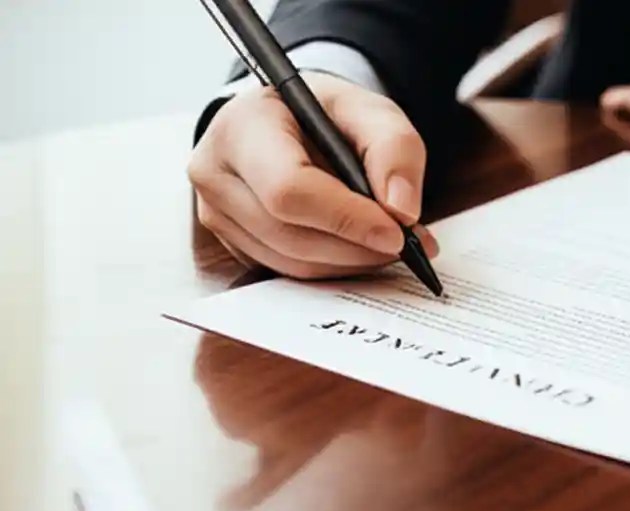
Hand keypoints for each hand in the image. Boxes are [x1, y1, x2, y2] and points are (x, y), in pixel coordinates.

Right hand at [188, 72, 437, 279]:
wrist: (290, 124)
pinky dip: (332, 268)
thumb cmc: (327, 116)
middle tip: (406, 244)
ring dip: (349, 263)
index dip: (346, 218)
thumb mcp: (370, 111)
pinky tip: (358, 248)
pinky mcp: (229, 243)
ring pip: (291, 263)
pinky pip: (287, 273)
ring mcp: (215, 214)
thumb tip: (402, 211)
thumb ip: (395, 150)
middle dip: (356, 246)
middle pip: (290, 234)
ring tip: (388, 243)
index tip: (397, 233)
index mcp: (242, 127)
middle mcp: (215, 173)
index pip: (288, 189)